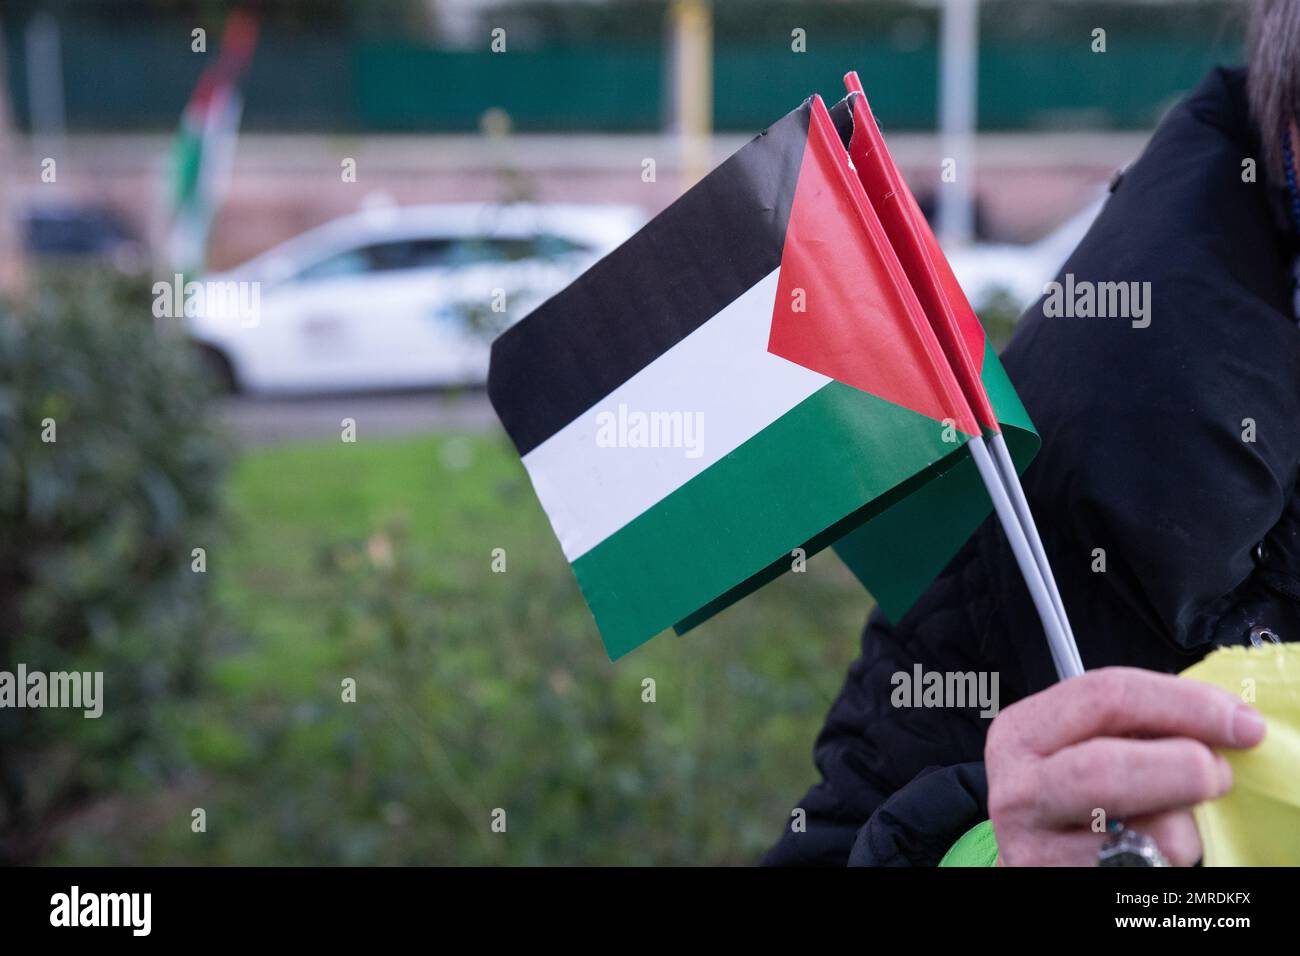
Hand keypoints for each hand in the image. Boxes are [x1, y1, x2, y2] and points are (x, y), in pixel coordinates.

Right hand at [985, 666, 1265, 865]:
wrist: (1034, 852)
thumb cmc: (1068, 791)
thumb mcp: (1078, 741)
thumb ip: (1133, 722)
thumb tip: (1221, 721)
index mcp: (1021, 734)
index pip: (1106, 698)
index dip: (1183, 705)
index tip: (1237, 721)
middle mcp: (1020, 791)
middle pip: (1109, 771)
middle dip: (1184, 768)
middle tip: (1219, 773)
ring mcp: (1038, 851)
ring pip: (1143, 838)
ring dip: (1183, 826)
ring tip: (1173, 818)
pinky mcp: (1065, 886)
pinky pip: (1150, 874)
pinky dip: (1168, 859)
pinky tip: (1152, 846)